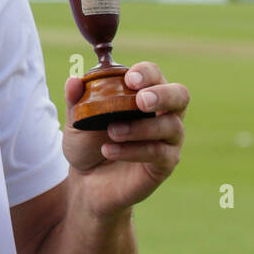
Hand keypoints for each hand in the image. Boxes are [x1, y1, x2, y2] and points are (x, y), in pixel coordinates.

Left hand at [61, 61, 189, 219]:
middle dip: (162, 94)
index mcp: (142, 94)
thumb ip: (76, 100)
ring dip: (140, 127)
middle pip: (180, 95)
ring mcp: (168, 139)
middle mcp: (162, 113)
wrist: (86, 180)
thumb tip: (74, 80)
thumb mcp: (76, 121)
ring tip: (112, 132)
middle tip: (140, 101)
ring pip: (171, 126)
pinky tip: (109, 150)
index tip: (129, 79)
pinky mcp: (165, 164)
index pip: (154, 74)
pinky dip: (133, 150)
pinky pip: (159, 153)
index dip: (146, 73)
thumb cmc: (87, 142)